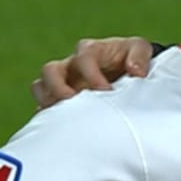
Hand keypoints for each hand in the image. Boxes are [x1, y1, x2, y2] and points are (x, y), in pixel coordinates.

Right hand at [30, 36, 156, 109]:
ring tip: (62, 117)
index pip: (84, 57)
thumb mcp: (140, 51)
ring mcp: (61, 83)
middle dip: (58, 87)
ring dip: (47, 101)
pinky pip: (43, 107)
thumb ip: (139, 56)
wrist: (127, 73)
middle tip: (73, 104)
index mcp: (91, 51)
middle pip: (50, 70)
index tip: (106, 91)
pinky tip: (58, 129)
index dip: (91, 73)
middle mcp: (71, 66)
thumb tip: (136, 72)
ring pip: (40, 87)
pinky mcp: (58, 100)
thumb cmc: (131, 59)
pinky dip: (47, 117)